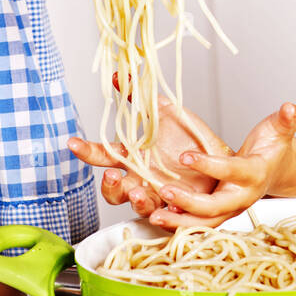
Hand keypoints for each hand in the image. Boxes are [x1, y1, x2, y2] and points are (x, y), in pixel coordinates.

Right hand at [68, 78, 229, 215]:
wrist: (223, 160)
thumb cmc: (192, 140)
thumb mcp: (168, 113)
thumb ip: (143, 99)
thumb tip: (119, 76)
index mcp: (135, 159)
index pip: (103, 156)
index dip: (87, 151)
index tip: (73, 143)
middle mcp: (142, 181)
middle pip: (114, 192)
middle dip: (110, 186)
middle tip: (113, 175)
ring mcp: (160, 196)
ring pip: (139, 207)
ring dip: (136, 202)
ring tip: (139, 192)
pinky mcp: (181, 209)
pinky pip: (169, 219)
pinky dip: (167, 217)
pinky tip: (170, 207)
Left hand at [145, 102, 295, 229]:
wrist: (276, 171)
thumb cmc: (272, 149)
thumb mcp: (278, 131)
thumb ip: (285, 120)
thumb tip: (291, 107)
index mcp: (255, 175)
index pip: (231, 171)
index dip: (209, 165)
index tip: (185, 156)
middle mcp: (242, 197)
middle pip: (215, 207)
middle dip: (190, 202)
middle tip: (165, 191)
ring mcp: (230, 210)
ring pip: (205, 223)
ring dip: (180, 221)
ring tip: (155, 215)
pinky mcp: (219, 215)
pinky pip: (199, 224)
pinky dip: (179, 224)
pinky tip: (159, 217)